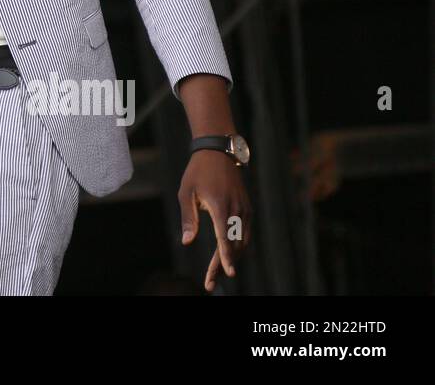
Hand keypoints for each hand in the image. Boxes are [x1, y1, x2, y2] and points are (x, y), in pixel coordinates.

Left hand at [179, 150, 252, 291]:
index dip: (225, 258)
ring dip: (231, 258)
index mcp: (221, 206)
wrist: (219, 151)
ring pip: (242, 242)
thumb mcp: (187, 192)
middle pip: (234, 245)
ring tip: (215, 274)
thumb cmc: (198, 172)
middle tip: (210, 283)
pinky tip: (226, 256)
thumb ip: (188, 218)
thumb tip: (186, 242)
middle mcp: (237, 210)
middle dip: (223, 265)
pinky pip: (244, 233)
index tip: (228, 273)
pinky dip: (236, 247)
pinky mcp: (247, 209)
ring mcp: (245, 210)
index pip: (225, 238)